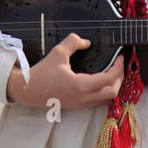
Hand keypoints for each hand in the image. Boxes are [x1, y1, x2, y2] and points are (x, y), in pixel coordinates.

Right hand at [5, 34, 123, 109]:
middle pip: (112, 93)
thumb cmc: (41, 73)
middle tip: (119, 66)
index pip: (108, 79)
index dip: (118, 68)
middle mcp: (82, 97)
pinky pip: (97, 102)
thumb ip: (73, 42)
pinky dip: (104, 92)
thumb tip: (86, 42)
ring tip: (113, 74)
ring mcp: (80, 104)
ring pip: (106, 100)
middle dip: (120, 79)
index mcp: (80, 85)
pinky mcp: (76, 106)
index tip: (120, 58)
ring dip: (113, 87)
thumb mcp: (58, 53)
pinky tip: (101, 82)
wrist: (27, 90)